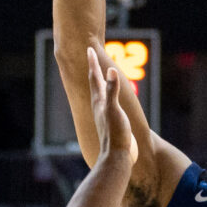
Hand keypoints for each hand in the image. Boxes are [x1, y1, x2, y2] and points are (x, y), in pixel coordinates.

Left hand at [82, 44, 135, 165]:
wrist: (118, 158)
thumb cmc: (116, 134)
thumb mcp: (115, 109)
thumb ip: (112, 90)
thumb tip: (110, 70)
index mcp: (99, 102)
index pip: (94, 78)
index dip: (92, 63)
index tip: (89, 49)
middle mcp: (99, 106)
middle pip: (94, 83)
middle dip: (93, 69)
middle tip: (91, 56)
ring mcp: (105, 114)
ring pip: (101, 93)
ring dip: (100, 81)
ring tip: (100, 74)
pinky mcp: (112, 122)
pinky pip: (109, 103)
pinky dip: (110, 94)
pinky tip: (111, 99)